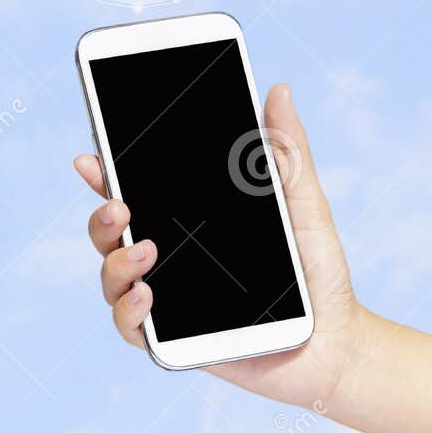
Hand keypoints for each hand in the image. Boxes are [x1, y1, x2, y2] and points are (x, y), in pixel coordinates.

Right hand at [75, 84, 365, 409]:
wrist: (339, 342)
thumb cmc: (318, 270)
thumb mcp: (303, 203)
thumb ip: (286, 150)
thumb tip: (280, 90)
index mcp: (186, 222)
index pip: (134, 192)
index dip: (104, 174)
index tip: (92, 158)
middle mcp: (167, 258)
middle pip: (108, 233)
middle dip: (99, 216)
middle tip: (120, 205)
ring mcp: (166, 299)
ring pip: (110, 277)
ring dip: (114, 260)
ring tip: (146, 250)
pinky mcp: (173, 341)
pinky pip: (130, 327)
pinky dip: (128, 310)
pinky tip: (147, 295)